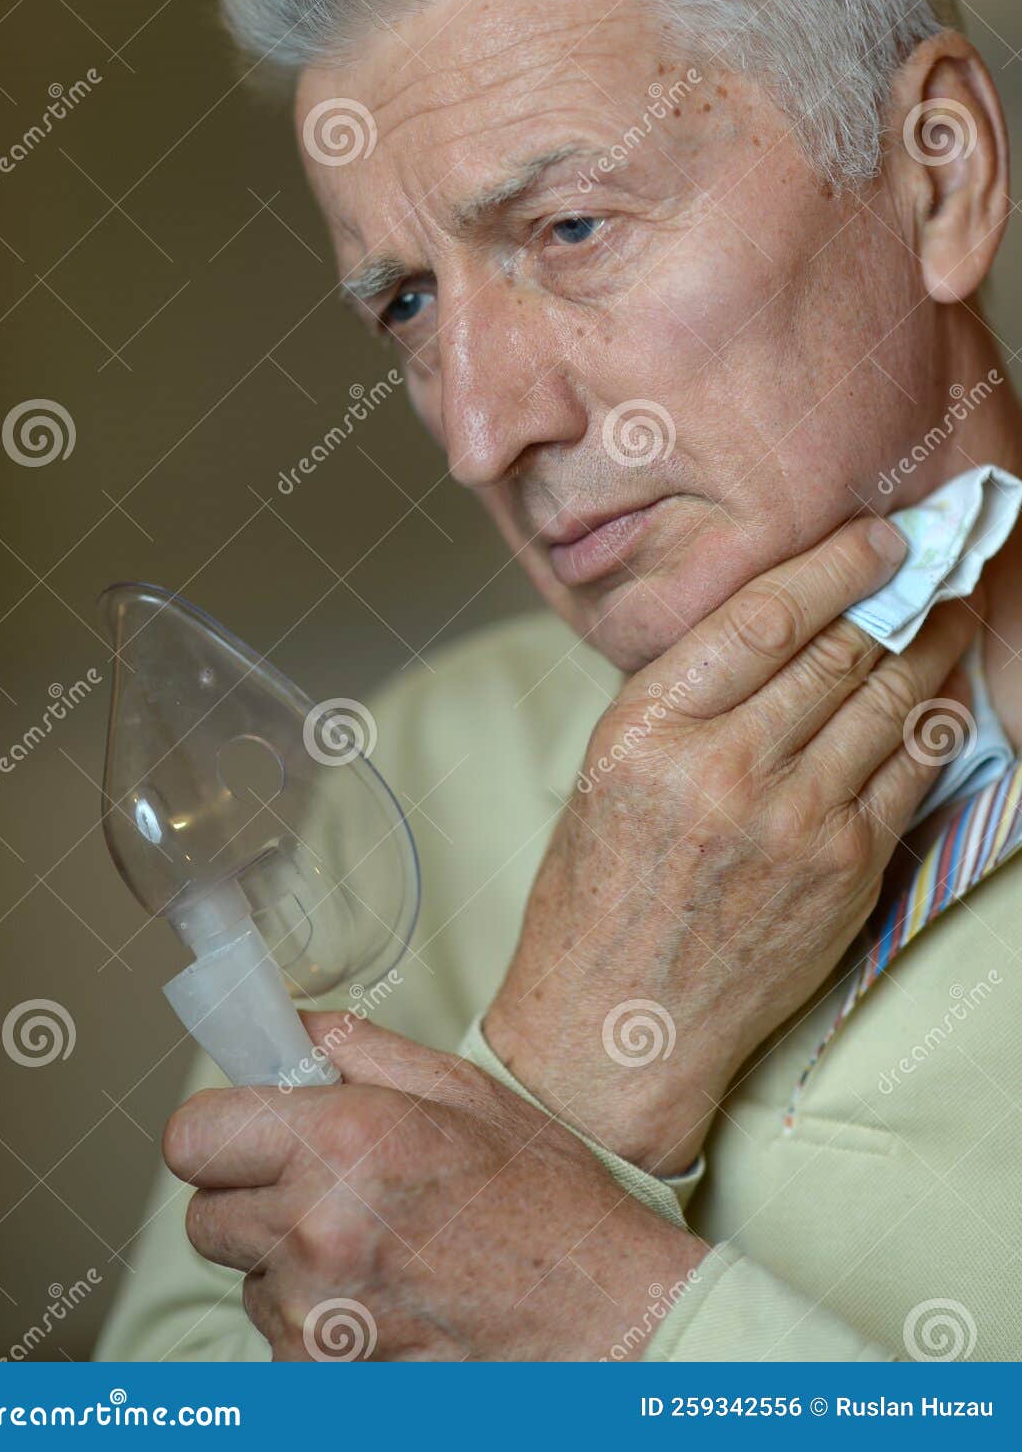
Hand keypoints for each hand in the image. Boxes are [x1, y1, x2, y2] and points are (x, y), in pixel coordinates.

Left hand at [163, 1013, 705, 1360]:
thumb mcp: (460, 1090)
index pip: (192, 1138)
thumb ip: (354, 1049)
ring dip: (288, 1263)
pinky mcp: (325, 1382)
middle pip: (204, 1215)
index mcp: (341, 1145)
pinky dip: (318, 1321)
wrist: (603, 1319)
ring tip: (376, 1249)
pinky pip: (282, 1337)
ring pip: (247, 1279)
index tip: (250, 1132)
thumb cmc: (544, 1203)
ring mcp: (317, 1321)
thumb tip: (286, 1029)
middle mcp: (315, 1234)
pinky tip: (387, 1299)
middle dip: (251, 1196)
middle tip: (320, 1187)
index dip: (222, 1131)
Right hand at [485, 516, 982, 1172]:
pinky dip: (936, 721)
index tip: (877, 536)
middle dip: (902, 591)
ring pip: (891, 703)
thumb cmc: (599, 889)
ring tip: (955, 609)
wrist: (621, 1019)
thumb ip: (686, 692)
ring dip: (935, 645)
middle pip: (842, 650)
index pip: (765, 615)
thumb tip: (779, 620)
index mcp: (650, 729)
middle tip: (938, 556)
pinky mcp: (845, 872)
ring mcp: (796, 824)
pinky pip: (912, 773)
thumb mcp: (608, 764)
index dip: (836, 564)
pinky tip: (946, 689)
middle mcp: (727, 769)